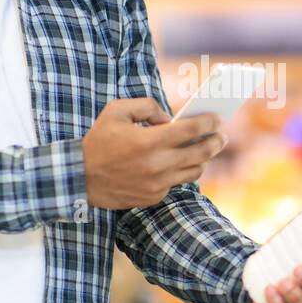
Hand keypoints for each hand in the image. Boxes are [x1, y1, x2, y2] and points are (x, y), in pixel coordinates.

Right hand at [82, 97, 227, 208]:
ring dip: (203, 159)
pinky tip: (181, 163)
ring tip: (206, 149)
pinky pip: (176, 183)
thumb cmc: (98, 140)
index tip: (218, 117)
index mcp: (149, 141)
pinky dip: (181, 171)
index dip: (209, 122)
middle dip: (216, 141)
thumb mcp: (117, 110)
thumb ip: (147, 105)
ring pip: (194, 171)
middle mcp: (157, 165)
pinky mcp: (153, 197)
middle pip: (200, 153)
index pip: (191, 130)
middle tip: (222, 135)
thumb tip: (169, 117)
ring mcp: (156, 184)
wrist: (79, 178)